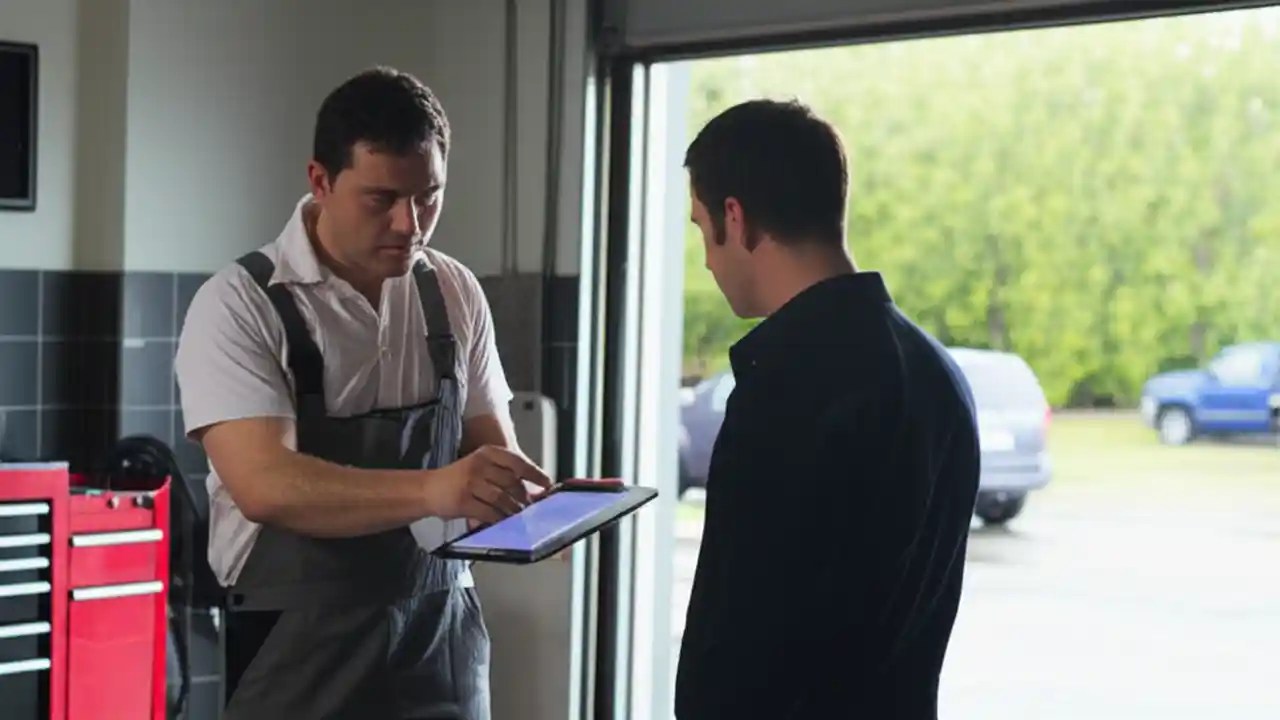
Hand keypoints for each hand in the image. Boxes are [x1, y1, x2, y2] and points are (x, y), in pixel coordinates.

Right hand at [429, 445, 552, 524]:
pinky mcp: (464, 501)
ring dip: (513, 511)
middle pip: (512, 483)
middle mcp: (479, 465)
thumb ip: (503, 474)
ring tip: (517, 515)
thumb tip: (532, 489)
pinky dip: (499, 519)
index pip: (517, 462)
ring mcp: (471, 483)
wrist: (427, 489)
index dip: (535, 473)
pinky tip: (502, 521)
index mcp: (487, 453)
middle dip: (524, 497)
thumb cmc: (459, 479)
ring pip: (503, 499)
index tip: (547, 484)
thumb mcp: (481, 467)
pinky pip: (490, 513)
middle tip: (529, 506)